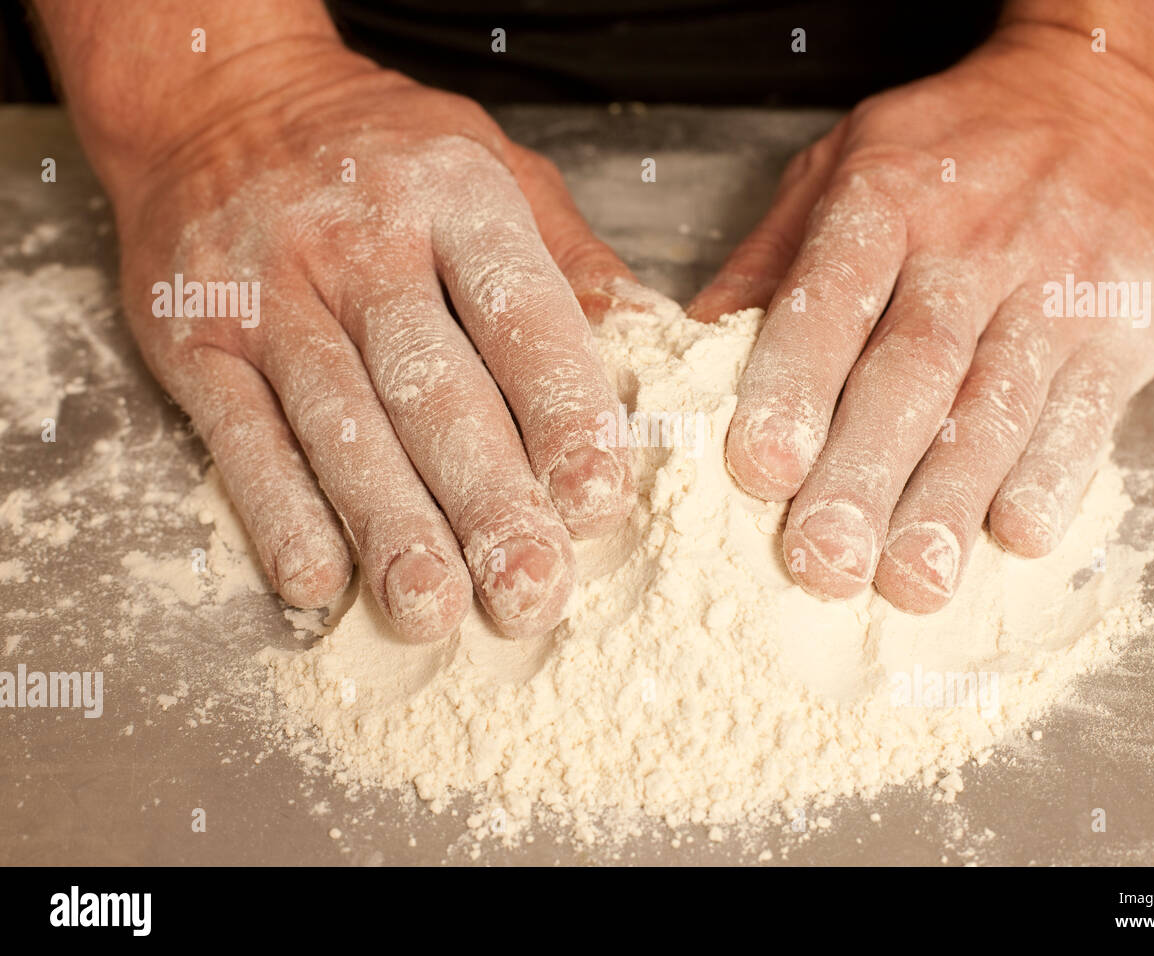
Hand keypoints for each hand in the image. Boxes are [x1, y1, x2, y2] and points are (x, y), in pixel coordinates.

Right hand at [111, 47, 649, 640]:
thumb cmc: (383, 153)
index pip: (523, 316)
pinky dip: (277, 511)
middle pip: (432, 387)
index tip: (598, 499)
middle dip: (486, 498)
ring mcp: (271, 291)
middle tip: (531, 587)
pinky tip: (319, 578)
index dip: (564, 413)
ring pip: (340, 423)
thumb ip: (571, 264)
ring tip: (434, 606)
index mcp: (458, 198)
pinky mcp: (196, 338)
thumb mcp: (495, 171)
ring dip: (390, 525)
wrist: (218, 103)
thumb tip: (655, 342)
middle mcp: (361, 243)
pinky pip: (239, 434)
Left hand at [689, 27, 1153, 611]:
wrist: (1107, 101)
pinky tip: (1011, 536)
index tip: (761, 469)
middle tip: (821, 562)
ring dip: (949, 504)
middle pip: (912, 372)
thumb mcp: (841, 170)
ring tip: (910, 582)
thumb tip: (691, 351)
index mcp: (884, 201)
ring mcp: (1059, 285)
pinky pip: (1086, 414)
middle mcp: (973, 243)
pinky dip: (1050, 479)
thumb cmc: (951, 151)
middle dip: (863, 476)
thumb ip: (770, 264)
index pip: (832, 300)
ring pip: (997, 408)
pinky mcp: (1129, 325)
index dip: (794, 388)